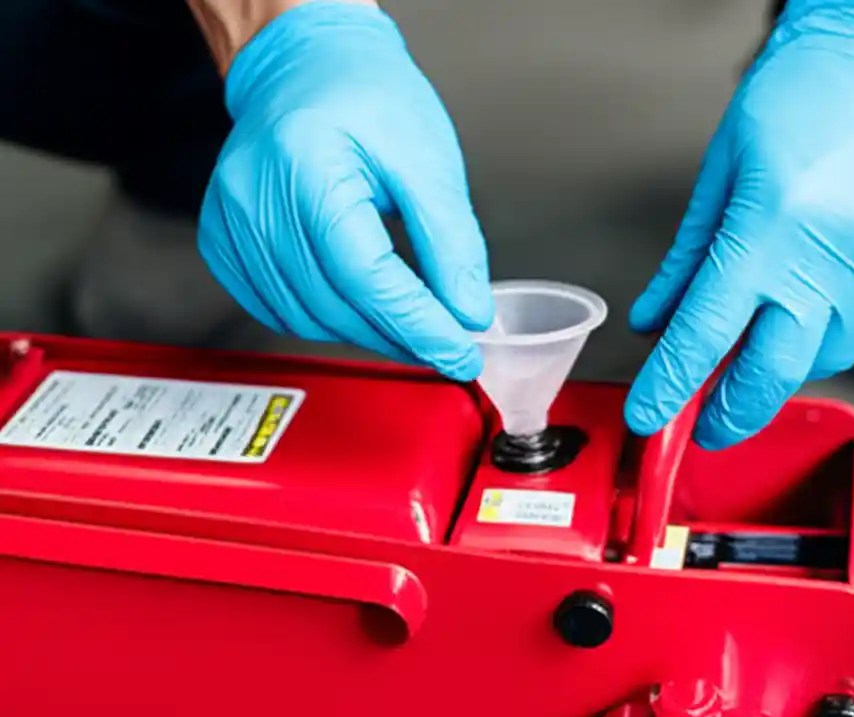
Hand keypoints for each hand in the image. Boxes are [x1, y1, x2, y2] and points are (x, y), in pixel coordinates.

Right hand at [197, 2, 491, 378]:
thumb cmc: (365, 93)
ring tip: (411, 327)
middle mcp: (254, 197)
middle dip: (400, 336)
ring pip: (305, 317)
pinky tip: (359, 310)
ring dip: (365, 335)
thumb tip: (467, 312)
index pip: (367, 277)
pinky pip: (274, 307)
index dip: (418, 326)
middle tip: (448, 344)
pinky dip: (324, 321)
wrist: (307, 64)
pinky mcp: (222, 240)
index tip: (460, 352)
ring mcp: (229, 221)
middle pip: (335, 305)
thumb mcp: (428, 159)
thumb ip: (450, 241)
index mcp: (306, 167)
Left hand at [625, 0, 853, 447]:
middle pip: (777, 372)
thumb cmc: (800, 92)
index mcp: (772, 227)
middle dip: (735, 412)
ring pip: (831, 351)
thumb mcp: (723, 171)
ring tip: (764, 339)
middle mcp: (835, 255)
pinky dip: (836, 313)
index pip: (707, 332)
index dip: (673, 385)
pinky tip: (824, 278)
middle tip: (707, 428)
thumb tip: (657, 320)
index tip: (649, 416)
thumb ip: (689, 258)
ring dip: (789, 359)